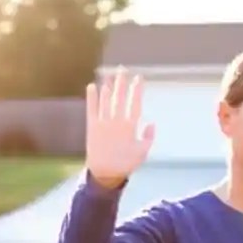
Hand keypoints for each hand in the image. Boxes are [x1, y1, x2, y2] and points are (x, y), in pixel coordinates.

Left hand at [85, 68, 154, 187]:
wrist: (104, 173)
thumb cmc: (125, 164)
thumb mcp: (142, 153)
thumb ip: (149, 137)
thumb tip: (151, 123)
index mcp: (130, 127)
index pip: (134, 103)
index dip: (136, 89)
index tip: (138, 78)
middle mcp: (116, 122)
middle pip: (120, 97)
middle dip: (121, 82)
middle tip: (122, 69)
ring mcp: (103, 123)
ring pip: (106, 100)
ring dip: (107, 86)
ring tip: (109, 74)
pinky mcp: (92, 127)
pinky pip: (91, 109)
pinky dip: (91, 97)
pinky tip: (91, 86)